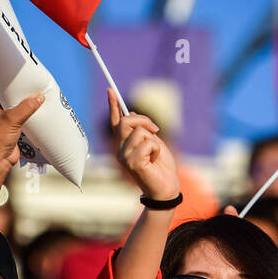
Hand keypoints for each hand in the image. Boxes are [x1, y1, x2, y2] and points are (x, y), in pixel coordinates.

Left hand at [0, 75, 44, 172]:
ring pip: (10, 101)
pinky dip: (25, 109)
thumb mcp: (12, 119)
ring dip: (19, 96)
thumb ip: (26, 107)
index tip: (3, 60)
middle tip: (23, 72)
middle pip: (1, 89)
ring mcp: (0, 116)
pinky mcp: (9, 125)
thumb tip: (40, 96)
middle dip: (11, 82)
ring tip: (32, 87)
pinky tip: (36, 106)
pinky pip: (18, 113)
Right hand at [109, 88, 179, 202]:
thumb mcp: (154, 142)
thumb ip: (143, 130)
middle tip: (156, 129)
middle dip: (144, 120)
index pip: (116, 122)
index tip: (110, 90)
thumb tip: (130, 112)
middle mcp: (120, 150)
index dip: (113, 106)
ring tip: (155, 154)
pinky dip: (157, 150)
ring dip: (154, 140)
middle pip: (126, 121)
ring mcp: (124, 157)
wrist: (167, 189)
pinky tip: (155, 161)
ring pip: (139, 131)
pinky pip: (148, 143)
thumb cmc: (162, 168)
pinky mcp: (132, 163)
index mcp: (125, 144)